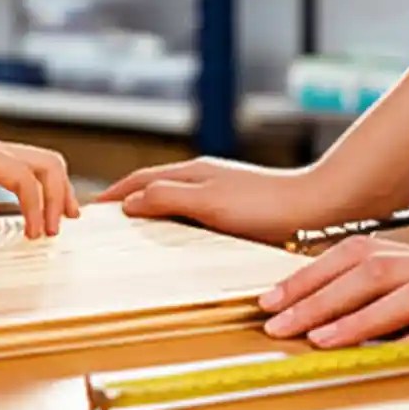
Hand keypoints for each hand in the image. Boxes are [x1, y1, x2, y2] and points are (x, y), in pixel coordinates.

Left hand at [0, 95, 79, 238]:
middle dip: (60, 195)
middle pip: (48, 165)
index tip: (34, 234)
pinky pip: (16, 174)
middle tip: (57, 228)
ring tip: (57, 218)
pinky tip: (21, 212)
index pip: (27, 179)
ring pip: (37, 167)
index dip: (37, 207)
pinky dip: (30, 191)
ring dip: (53, 191)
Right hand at [97, 157, 346, 244]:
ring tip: (135, 230)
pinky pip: (192, 212)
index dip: (116, 192)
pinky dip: (175, 221)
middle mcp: (203, 177)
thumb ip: (166, 198)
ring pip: (174, 198)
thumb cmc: (264, 205)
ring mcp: (220, 191)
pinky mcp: (236, 208)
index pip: (140, 179)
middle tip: (107, 220)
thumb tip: (129, 202)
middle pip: (154, 185)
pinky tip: (180, 238)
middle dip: (128, 198)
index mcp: (192, 172)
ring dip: (151, 210)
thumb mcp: (207, 202)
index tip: (93, 207)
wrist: (315, 207)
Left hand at [256, 235, 408, 348]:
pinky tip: (389, 356)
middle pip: (366, 272)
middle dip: (315, 297)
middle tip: (278, 323)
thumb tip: (341, 310)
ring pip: (401, 294)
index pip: (353, 253)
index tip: (271, 298)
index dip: (309, 274)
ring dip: (354, 318)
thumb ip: (400, 287)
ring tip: (317, 339)